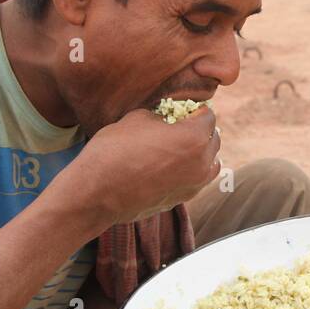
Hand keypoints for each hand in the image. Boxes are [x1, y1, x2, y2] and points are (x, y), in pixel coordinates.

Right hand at [59, 106, 220, 227]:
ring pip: (211, 163)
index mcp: (195, 137)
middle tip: (180, 125)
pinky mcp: (183, 199)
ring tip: (180, 146)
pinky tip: (172, 166)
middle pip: (214, 138)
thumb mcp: (139, 118)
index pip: (209, 115)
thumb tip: (169, 115)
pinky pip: (197, 180)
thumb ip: (163, 114)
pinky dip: (191, 171)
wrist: (96, 193)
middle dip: (200, 129)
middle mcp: (202, 163)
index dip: (195, 109)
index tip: (182, 109)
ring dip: (201, 152)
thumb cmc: (115, 150)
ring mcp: (195, 185)